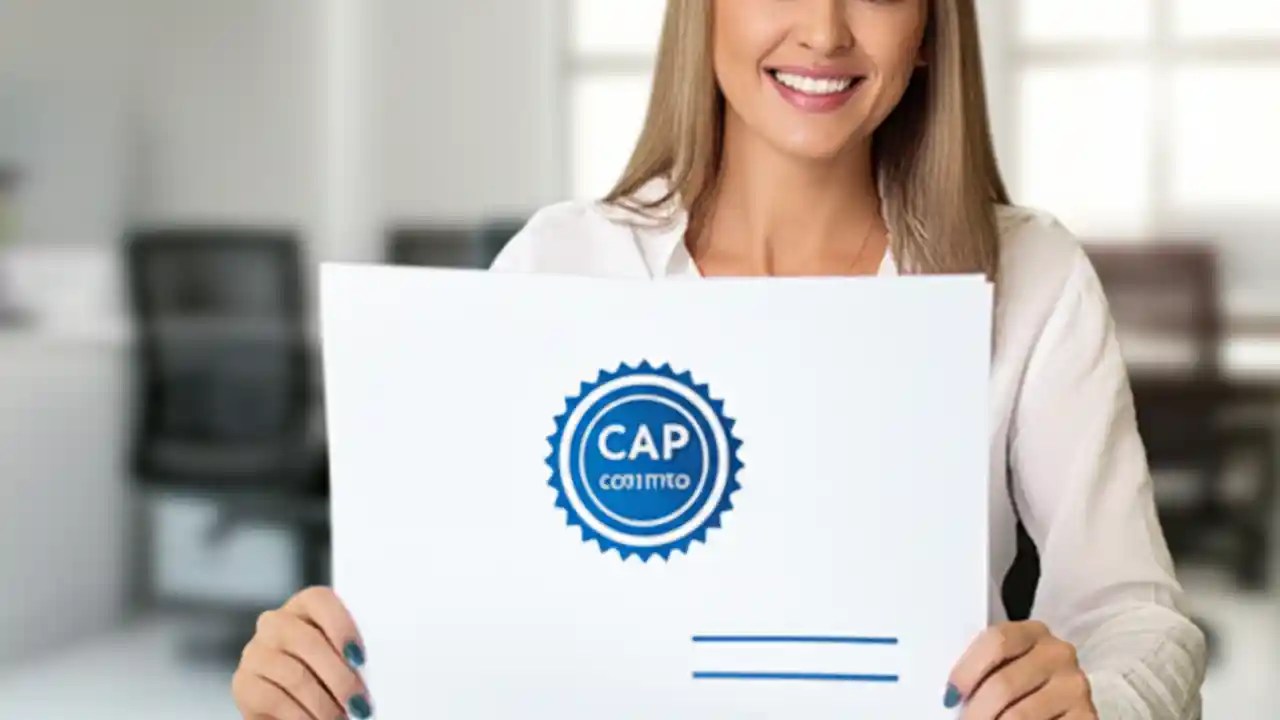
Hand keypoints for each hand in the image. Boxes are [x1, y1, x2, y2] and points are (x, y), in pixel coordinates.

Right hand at [232, 586, 372, 718]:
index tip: (361, 658)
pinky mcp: (243, 683)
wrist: (296, 704)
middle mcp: (275, 623)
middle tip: (359, 703)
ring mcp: (255, 652)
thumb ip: (351, 656)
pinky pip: (274, 699)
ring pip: (294, 675)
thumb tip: (364, 670)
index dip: (342, 627)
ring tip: (340, 718)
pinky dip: (300, 716)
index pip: (320, 601)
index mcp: (304, 606)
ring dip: (323, 703)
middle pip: (308, 641)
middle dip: (339, 678)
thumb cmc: (326, 675)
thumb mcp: (342, 659)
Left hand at [945, 621, 1096, 718]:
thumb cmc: (1019, 681)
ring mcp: (1075, 686)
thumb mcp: (1004, 665)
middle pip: (1004, 683)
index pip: (997, 641)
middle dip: (976, 711)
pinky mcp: (1087, 716)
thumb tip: (950, 694)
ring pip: (1019, 714)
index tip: (950, 697)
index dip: (968, 670)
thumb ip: (983, 668)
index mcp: (1033, 632)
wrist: (1056, 701)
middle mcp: (1059, 653)